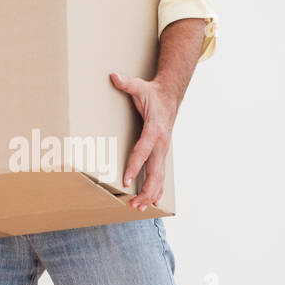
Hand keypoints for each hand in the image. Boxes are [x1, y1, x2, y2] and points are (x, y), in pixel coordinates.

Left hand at [110, 71, 177, 209]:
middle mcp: (161, 144)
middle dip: (145, 189)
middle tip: (134, 204)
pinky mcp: (162, 153)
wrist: (171, 96)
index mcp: (155, 130)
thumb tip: (113, 76)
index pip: (143, 151)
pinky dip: (156, 189)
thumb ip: (127, 83)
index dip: (134, 166)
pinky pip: (160, 175)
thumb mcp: (140, 87)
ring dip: (150, 194)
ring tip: (140, 208)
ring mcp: (163, 150)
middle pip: (155, 171)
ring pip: (159, 177)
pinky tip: (152, 202)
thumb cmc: (153, 94)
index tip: (125, 181)